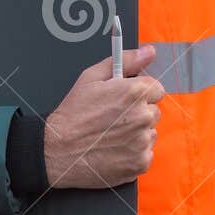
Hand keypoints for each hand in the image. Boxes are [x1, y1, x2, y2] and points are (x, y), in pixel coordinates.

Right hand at [42, 46, 164, 188]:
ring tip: (112, 135)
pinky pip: (146, 153)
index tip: (126, 100)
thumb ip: (126, 61)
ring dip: (137, 133)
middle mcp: (143, 116)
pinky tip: (114, 149)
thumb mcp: (92, 77)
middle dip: (138, 113)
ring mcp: (143, 141)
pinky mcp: (140, 162)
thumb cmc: (73, 114)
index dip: (139, 94)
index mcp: (135, 92)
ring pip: (150, 132)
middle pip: (154, 111)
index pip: (157, 89)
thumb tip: (148, 51)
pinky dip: (134, 153)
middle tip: (114, 118)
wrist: (58, 150)